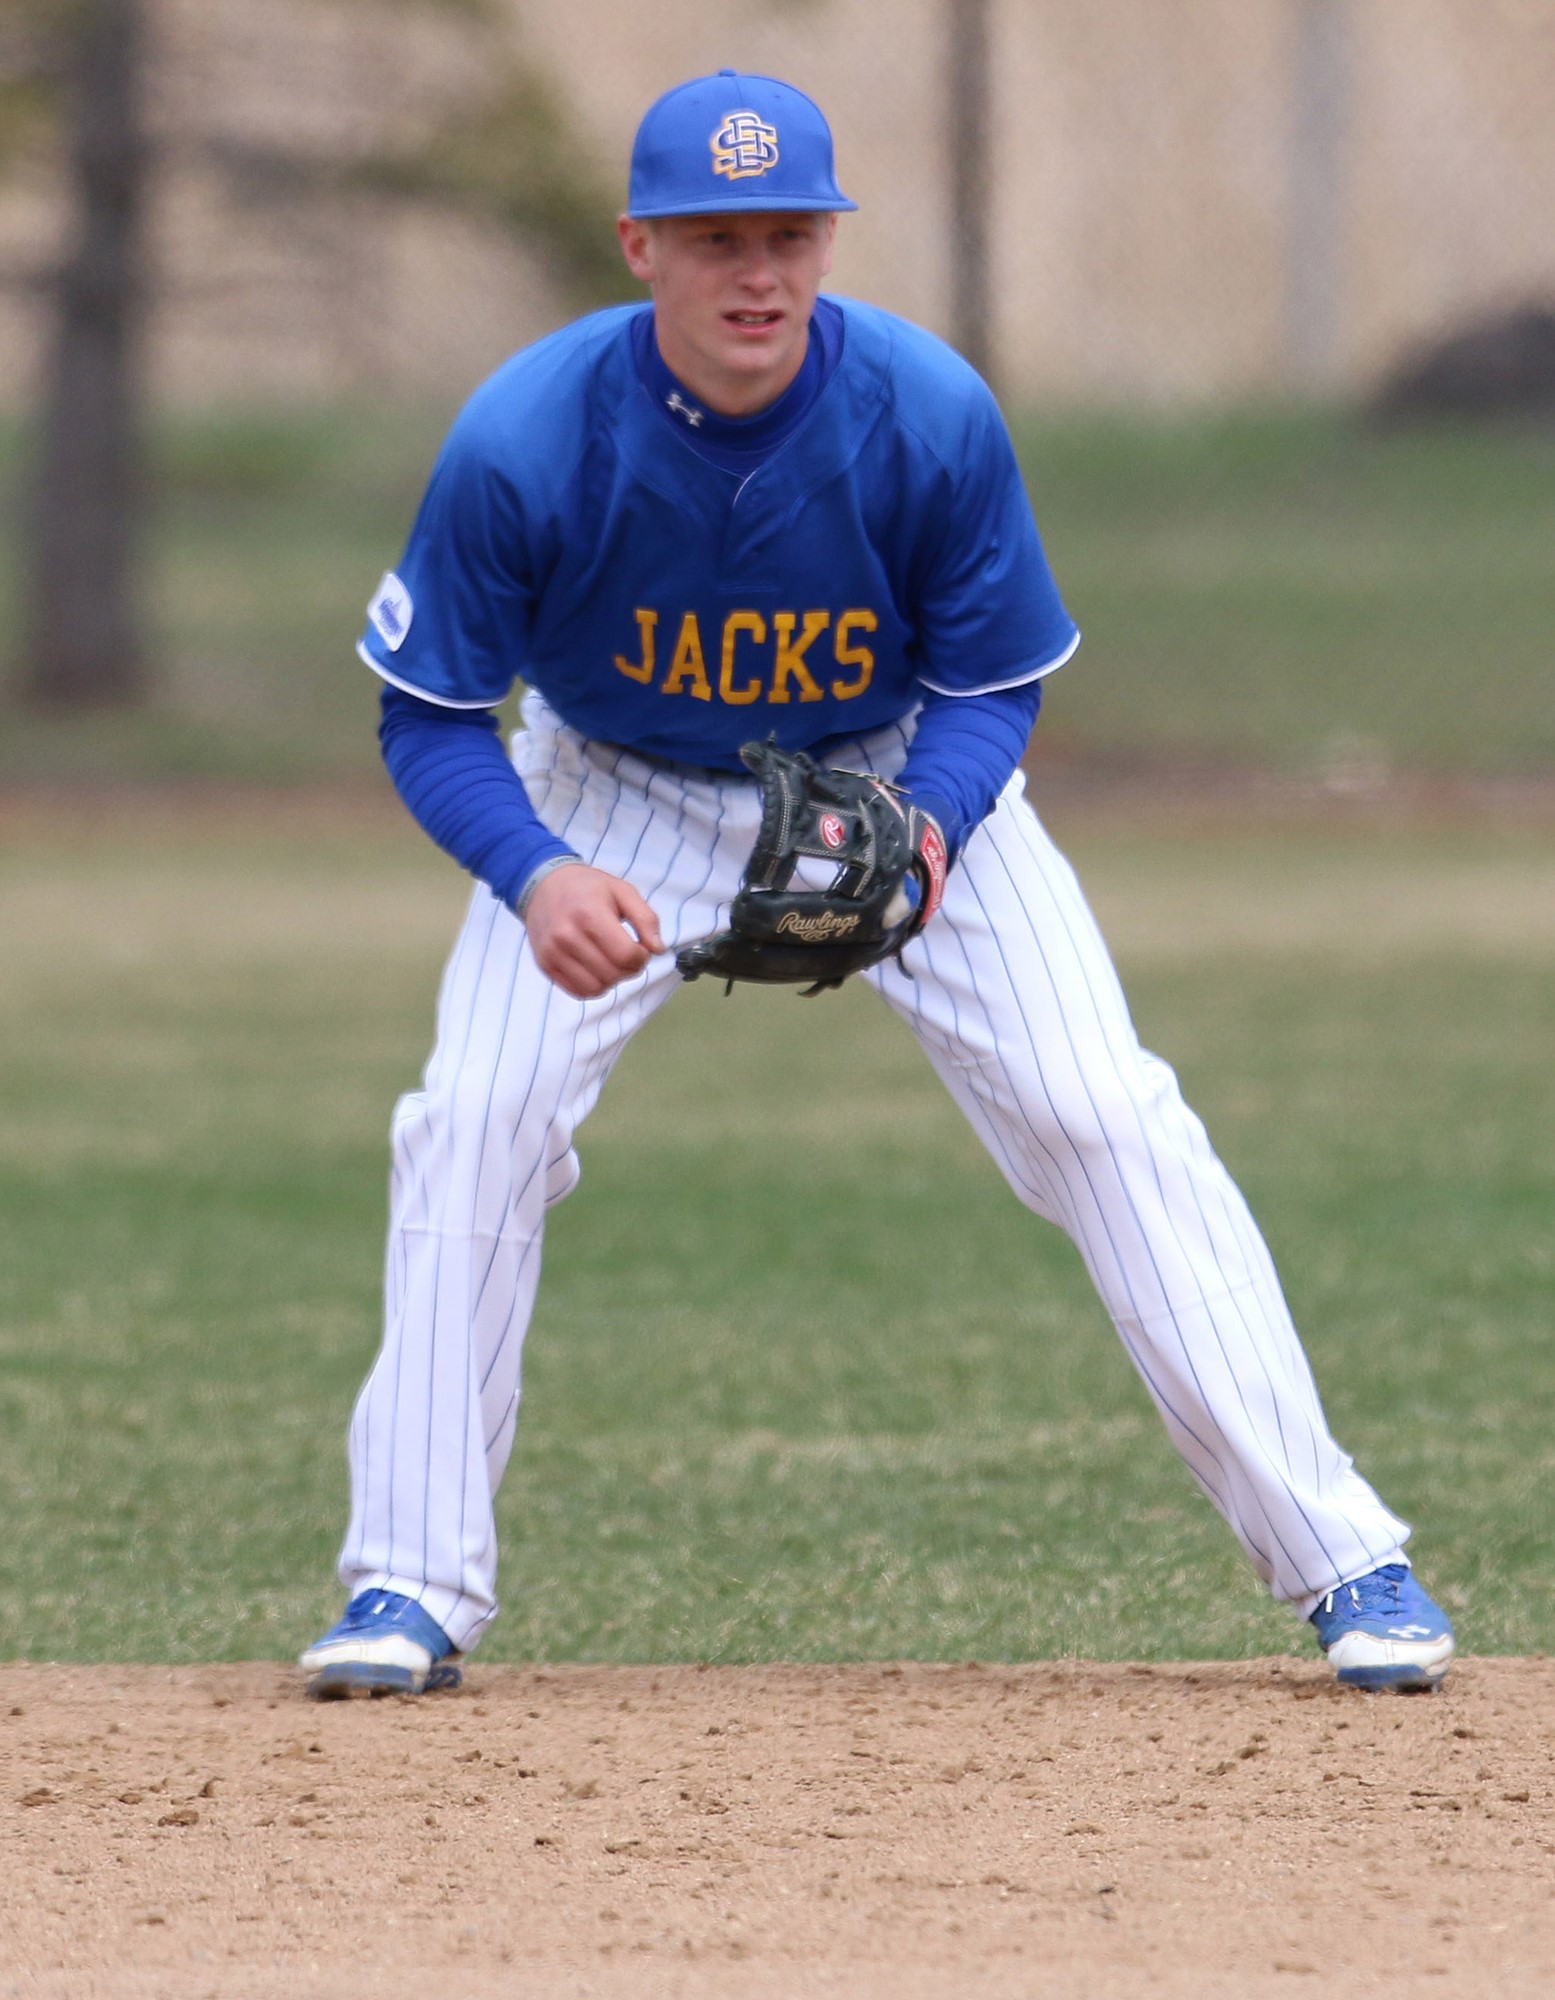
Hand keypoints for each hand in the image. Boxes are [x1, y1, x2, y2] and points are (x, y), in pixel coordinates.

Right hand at [522, 864, 663, 998]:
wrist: (542, 885)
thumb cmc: (587, 887)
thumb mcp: (622, 891)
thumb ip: (646, 919)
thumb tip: (658, 949)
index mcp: (589, 915)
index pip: (626, 955)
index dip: (641, 958)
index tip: (640, 949)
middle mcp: (567, 936)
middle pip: (612, 974)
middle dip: (629, 970)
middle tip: (629, 956)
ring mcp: (553, 953)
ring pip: (596, 988)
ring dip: (612, 981)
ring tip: (612, 963)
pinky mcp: (545, 965)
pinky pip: (578, 991)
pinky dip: (594, 987)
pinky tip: (597, 969)